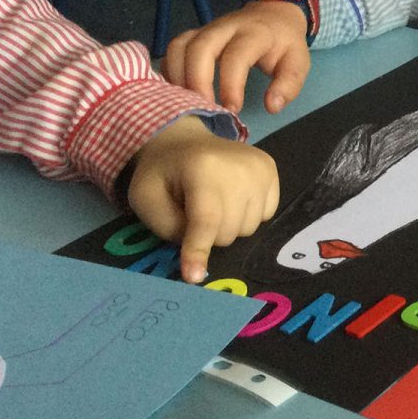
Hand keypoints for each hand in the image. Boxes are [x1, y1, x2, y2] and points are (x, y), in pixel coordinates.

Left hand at [127, 117, 278, 283]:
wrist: (184, 141)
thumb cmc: (162, 175)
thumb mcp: (146, 201)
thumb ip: (170, 230)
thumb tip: (199, 263)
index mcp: (203, 169)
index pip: (206, 220)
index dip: (198, 251)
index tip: (193, 277)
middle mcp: (240, 167)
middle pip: (230, 231)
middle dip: (209, 236)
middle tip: (193, 215)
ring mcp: (260, 168)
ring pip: (249, 228)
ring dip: (229, 227)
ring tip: (214, 204)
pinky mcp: (271, 170)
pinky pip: (266, 215)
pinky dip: (247, 215)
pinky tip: (233, 198)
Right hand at [164, 1, 309, 114]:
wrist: (273, 14)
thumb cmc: (284, 43)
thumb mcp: (298, 62)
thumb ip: (288, 84)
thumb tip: (272, 106)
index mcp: (255, 33)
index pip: (236, 55)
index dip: (230, 84)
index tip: (232, 109)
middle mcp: (226, 27)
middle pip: (200, 47)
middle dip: (197, 81)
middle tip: (204, 108)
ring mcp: (206, 29)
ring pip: (180, 46)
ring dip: (178, 77)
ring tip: (187, 103)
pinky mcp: (194, 35)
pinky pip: (173, 50)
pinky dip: (170, 71)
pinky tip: (179, 93)